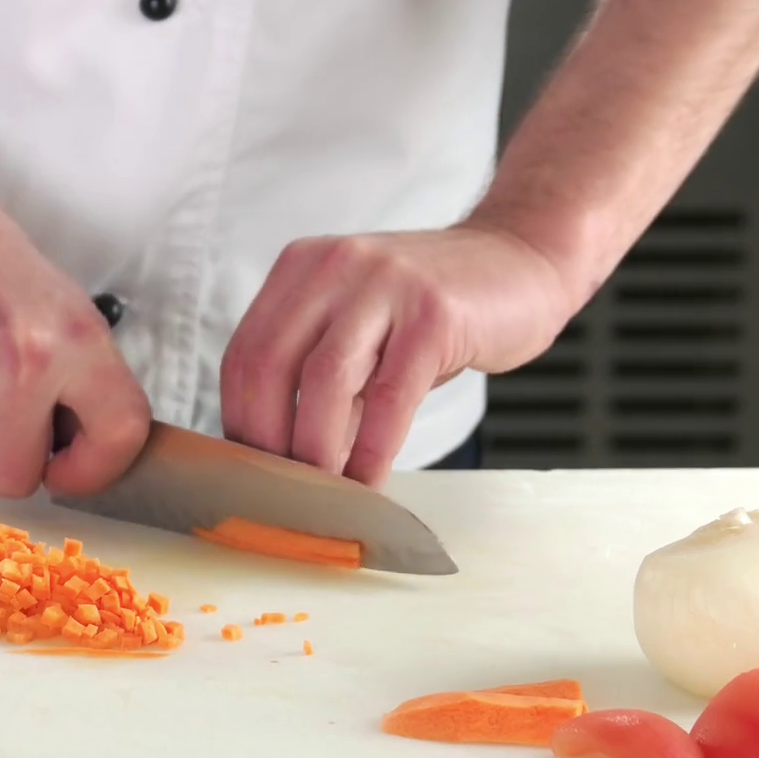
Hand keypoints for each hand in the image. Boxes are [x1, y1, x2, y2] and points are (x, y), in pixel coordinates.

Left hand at [219, 224, 575, 486]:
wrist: (519, 263)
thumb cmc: (432, 312)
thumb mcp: (360, 330)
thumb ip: (316, 378)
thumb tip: (277, 458)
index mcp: (302, 267)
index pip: (243, 353)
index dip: (239, 419)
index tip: (251, 466)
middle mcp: (335, 266)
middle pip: (269, 364)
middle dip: (268, 440)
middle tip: (281, 489)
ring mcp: (385, 283)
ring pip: (323, 381)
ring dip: (315, 450)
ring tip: (322, 493)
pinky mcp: (435, 313)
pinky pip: (390, 396)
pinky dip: (372, 451)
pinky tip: (369, 483)